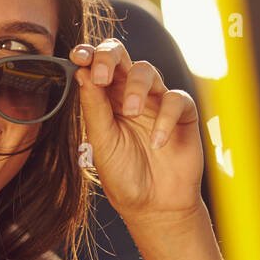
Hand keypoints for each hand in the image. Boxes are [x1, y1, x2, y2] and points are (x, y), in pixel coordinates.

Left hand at [70, 39, 203, 224]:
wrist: (153, 205)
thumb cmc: (123, 174)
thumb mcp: (102, 141)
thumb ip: (94, 108)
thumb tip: (81, 73)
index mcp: (105, 100)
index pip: (96, 66)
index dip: (87, 54)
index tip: (77, 56)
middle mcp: (130, 95)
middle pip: (122, 56)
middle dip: (109, 57)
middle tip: (102, 76)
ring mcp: (156, 102)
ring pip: (147, 70)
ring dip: (137, 88)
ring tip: (131, 114)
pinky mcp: (182, 114)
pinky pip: (176, 99)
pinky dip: (166, 117)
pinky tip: (157, 141)